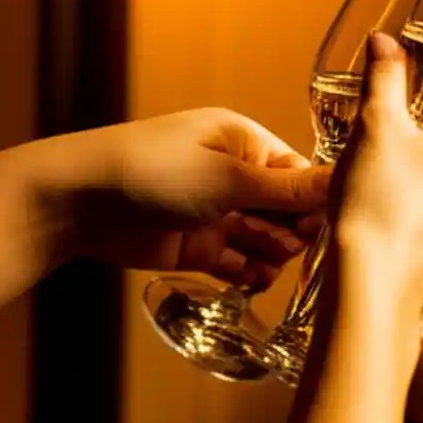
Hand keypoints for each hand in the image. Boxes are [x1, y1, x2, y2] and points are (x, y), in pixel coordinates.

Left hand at [52, 107, 330, 288]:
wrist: (78, 202)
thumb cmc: (152, 171)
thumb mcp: (229, 178)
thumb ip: (288, 190)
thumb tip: (344, 183)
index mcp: (244, 143)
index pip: (300, 174)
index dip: (314, 203)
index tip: (319, 227)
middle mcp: (234, 176)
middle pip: (287, 211)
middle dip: (293, 232)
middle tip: (283, 244)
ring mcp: (215, 212)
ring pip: (265, 240)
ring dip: (273, 255)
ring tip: (266, 263)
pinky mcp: (197, 246)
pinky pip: (237, 262)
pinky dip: (249, 273)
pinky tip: (253, 280)